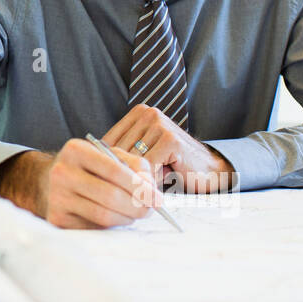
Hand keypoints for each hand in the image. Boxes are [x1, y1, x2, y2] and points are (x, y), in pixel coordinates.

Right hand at [0, 139, 163, 228]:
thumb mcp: (109, 156)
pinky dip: (111, 227)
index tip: (157, 198)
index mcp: (75, 150)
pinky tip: (114, 218)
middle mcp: (61, 172)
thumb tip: (151, 191)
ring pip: (103, 215)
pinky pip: (93, 228)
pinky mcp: (56, 219)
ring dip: (127, 218)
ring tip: (133, 214)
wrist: (50, 183)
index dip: (140, 187)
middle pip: (111, 196)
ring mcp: (56, 197)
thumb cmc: (88, 169)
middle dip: (137, 207)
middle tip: (150, 210)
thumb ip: (135, 167)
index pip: (115, 170)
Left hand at [100, 104, 233, 194]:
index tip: (108, 180)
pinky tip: (165, 180)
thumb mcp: (144, 156)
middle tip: (133, 187)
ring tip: (152, 182)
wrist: (210, 172)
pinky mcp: (170, 138)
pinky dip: (154, 178)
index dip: (107, 163)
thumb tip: (91, 162)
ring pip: (133, 159)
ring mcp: (160, 123)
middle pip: (119, 150)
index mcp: (138, 113)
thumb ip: (122, 154)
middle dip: (125, 172)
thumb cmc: (173, 166)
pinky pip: (149, 165)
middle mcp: (148, 113)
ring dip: (141, 176)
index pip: (108, 140)